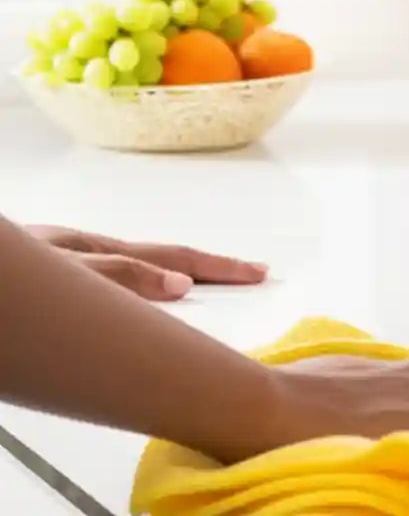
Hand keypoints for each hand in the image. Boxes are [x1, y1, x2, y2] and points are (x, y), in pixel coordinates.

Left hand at [25, 225, 266, 300]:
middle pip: (161, 256)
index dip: (215, 268)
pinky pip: (109, 272)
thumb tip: (179, 285)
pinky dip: (140, 277)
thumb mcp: (62, 274)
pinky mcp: (51, 273)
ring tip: (214, 275)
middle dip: (211, 266)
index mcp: (93, 251)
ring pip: (135, 262)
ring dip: (178, 268)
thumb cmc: (9, 279)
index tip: (256, 275)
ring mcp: (68, 259)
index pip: (171, 259)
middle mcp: (84, 252)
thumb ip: (118, 277)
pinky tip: (143, 286)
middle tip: (254, 272)